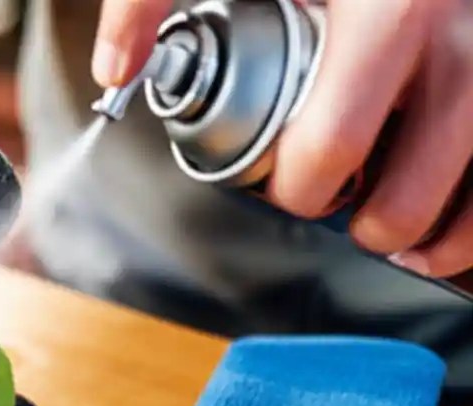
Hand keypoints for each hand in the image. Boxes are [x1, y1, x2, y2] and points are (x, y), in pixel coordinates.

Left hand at [92, 0, 472, 278]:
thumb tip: (116, 68)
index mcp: (382, 5)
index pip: (331, 143)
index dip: (294, 186)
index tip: (277, 180)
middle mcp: (453, 27)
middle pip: (409, 184)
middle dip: (357, 218)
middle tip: (324, 201)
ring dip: (423, 229)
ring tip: (383, 228)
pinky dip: (471, 224)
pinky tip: (439, 236)